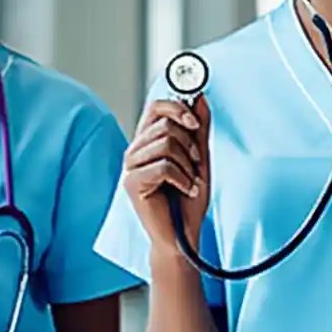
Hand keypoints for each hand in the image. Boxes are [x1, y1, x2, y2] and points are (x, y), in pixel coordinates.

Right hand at [121, 95, 211, 258]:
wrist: (184, 234)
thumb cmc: (188, 199)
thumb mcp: (200, 157)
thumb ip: (198, 128)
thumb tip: (200, 97)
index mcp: (148, 141)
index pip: (156, 106)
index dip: (177, 107)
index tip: (195, 123)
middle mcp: (135, 150)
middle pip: (165, 124)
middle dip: (190, 143)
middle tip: (196, 163)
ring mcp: (131, 166)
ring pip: (165, 144)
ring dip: (188, 164)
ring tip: (190, 180)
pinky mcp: (132, 183)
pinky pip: (163, 167)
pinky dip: (183, 179)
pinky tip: (186, 190)